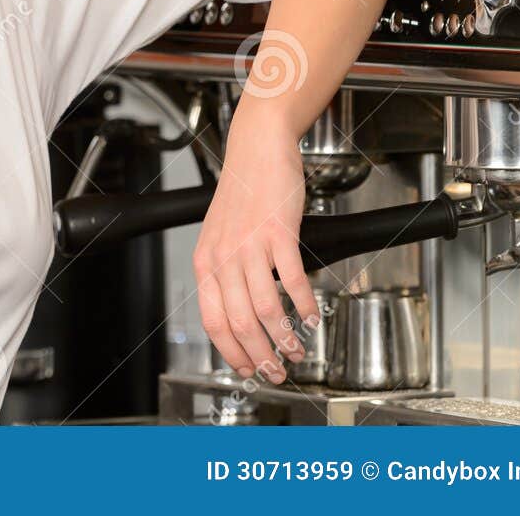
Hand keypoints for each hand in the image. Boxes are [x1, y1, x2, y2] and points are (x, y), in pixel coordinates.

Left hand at [192, 123, 316, 383]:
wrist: (256, 149)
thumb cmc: (243, 192)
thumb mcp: (220, 236)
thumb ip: (225, 272)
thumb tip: (239, 313)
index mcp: (206, 261)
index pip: (213, 320)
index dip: (232, 352)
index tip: (248, 369)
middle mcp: (224, 255)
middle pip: (240, 321)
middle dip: (261, 355)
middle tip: (277, 371)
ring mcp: (250, 244)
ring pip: (266, 307)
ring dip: (285, 337)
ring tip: (298, 350)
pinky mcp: (278, 232)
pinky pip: (292, 279)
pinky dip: (305, 304)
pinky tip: (313, 316)